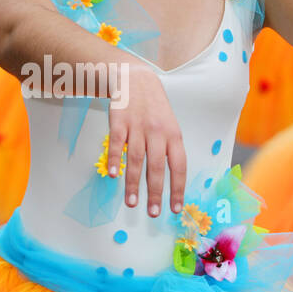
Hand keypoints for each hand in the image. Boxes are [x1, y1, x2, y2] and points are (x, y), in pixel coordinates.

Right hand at [104, 63, 186, 217]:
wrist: (135, 78)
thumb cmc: (154, 107)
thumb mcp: (169, 125)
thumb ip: (169, 149)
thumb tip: (170, 180)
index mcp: (174, 135)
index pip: (179, 166)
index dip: (178, 188)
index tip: (175, 208)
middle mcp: (157, 132)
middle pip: (157, 167)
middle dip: (155, 192)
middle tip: (152, 213)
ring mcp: (138, 126)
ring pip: (136, 159)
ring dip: (133, 183)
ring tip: (132, 203)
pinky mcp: (119, 121)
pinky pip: (117, 144)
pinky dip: (115, 159)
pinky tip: (113, 175)